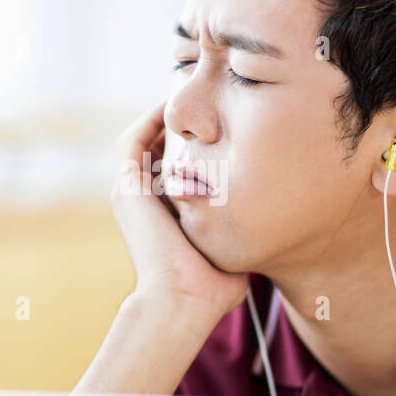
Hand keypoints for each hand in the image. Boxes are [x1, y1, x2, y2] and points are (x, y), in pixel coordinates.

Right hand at [110, 102, 250, 320]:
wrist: (183, 300)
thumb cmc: (211, 287)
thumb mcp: (230, 248)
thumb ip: (241, 232)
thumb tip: (268, 225)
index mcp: (163, 215)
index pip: (172, 170)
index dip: (192, 148)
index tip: (221, 129)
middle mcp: (142, 202)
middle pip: (154, 150)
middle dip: (176, 126)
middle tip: (203, 103)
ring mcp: (130, 194)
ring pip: (140, 141)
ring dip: (160, 117)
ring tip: (185, 95)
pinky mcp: (127, 188)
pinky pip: (133, 141)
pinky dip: (148, 121)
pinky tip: (172, 106)